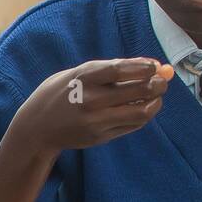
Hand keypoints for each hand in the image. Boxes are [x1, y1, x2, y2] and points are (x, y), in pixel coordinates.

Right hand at [14, 57, 172, 156]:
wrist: (38, 127)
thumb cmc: (60, 93)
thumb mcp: (77, 73)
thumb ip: (109, 69)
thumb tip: (149, 64)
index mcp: (82, 79)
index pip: (120, 70)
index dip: (143, 67)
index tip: (155, 66)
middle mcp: (90, 100)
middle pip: (136, 91)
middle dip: (157, 84)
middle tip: (163, 80)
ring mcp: (96, 121)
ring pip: (139, 112)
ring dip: (155, 102)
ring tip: (157, 96)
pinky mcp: (100, 137)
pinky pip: (131, 125)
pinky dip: (143, 115)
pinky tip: (143, 108)